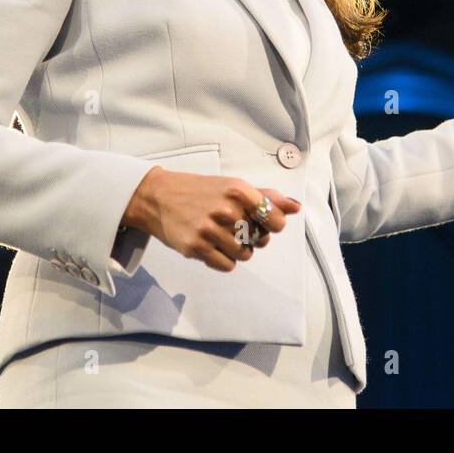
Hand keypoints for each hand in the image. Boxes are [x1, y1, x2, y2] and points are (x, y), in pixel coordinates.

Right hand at [121, 166, 301, 272]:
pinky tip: (212, 246)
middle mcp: (225, 209)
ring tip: (221, 236)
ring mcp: (210, 229)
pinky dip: (223, 260)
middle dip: (252, 237)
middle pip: (261, 240)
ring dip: (237, 249)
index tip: (263, 223)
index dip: (273, 225)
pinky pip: (227, 265)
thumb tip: (295, 207)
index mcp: (238, 190)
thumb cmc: (199, 191)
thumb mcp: (232, 187)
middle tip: (234, 227)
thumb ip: (265, 197)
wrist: (158, 197)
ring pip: (245, 255)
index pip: (275, 219)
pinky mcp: (196, 247)